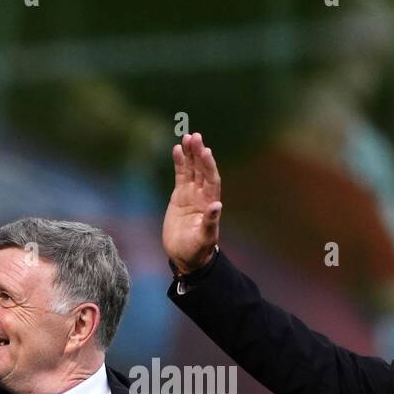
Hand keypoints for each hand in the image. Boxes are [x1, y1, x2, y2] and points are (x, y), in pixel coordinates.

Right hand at [163, 131, 222, 273]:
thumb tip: (217, 205)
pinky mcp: (180, 196)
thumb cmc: (196, 250)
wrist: (184, 256)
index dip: (209, 165)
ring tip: (187, 137)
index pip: (211, 179)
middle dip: (199, 153)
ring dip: (190, 154)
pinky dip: (180, 163)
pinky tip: (177, 149)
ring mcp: (191, 194)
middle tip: (195, 137)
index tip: (205, 151)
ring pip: (192, 169)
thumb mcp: (204, 238)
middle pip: (202, 170)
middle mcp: (203, 196)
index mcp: (210, 204)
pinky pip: (181, 175)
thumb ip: (210, 222)